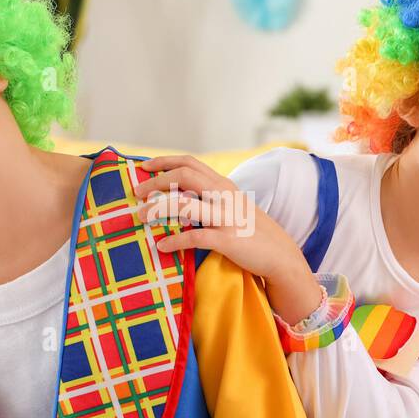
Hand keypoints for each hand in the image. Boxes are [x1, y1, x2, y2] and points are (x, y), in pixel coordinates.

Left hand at [135, 155, 322, 322]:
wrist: (281, 256)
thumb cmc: (253, 232)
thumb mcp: (234, 205)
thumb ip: (212, 196)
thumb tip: (180, 195)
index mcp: (224, 185)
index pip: (190, 162)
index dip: (164, 162)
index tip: (143, 167)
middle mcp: (225, 196)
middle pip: (184, 176)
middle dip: (156, 182)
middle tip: (137, 193)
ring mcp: (226, 217)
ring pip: (185, 204)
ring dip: (158, 209)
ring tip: (141, 217)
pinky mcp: (227, 240)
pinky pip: (195, 237)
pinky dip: (174, 241)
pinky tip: (162, 246)